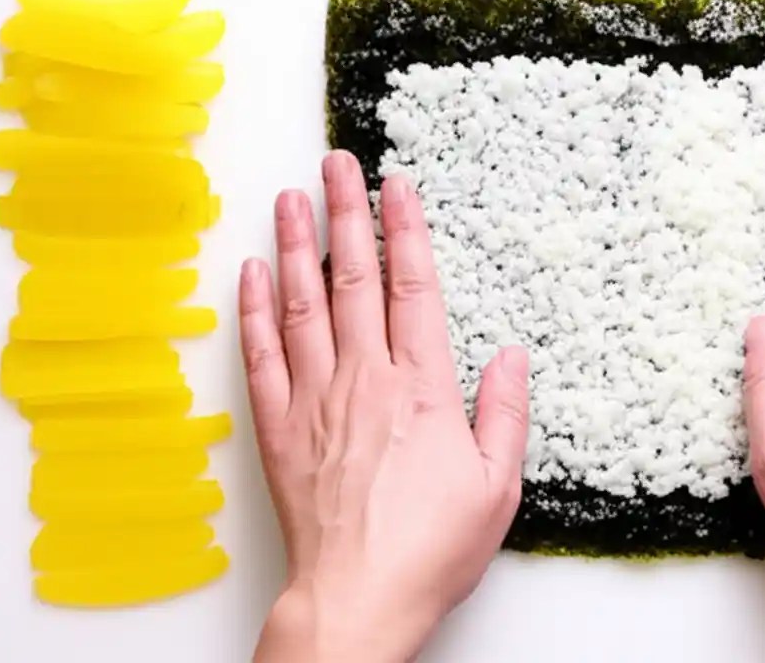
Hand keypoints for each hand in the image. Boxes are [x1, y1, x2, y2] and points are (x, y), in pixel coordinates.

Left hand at [239, 151, 528, 662]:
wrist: (358, 599)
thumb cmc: (432, 547)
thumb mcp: (498, 484)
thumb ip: (505, 413)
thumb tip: (512, 355)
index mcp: (423, 388)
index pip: (413, 289)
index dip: (406, 230)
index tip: (397, 185)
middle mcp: (365, 380)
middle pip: (352, 280)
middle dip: (345, 214)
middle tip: (336, 164)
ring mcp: (315, 402)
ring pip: (301, 305)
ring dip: (295, 246)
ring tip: (290, 199)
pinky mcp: (279, 431)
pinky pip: (262, 357)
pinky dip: (254, 311)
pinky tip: (251, 275)